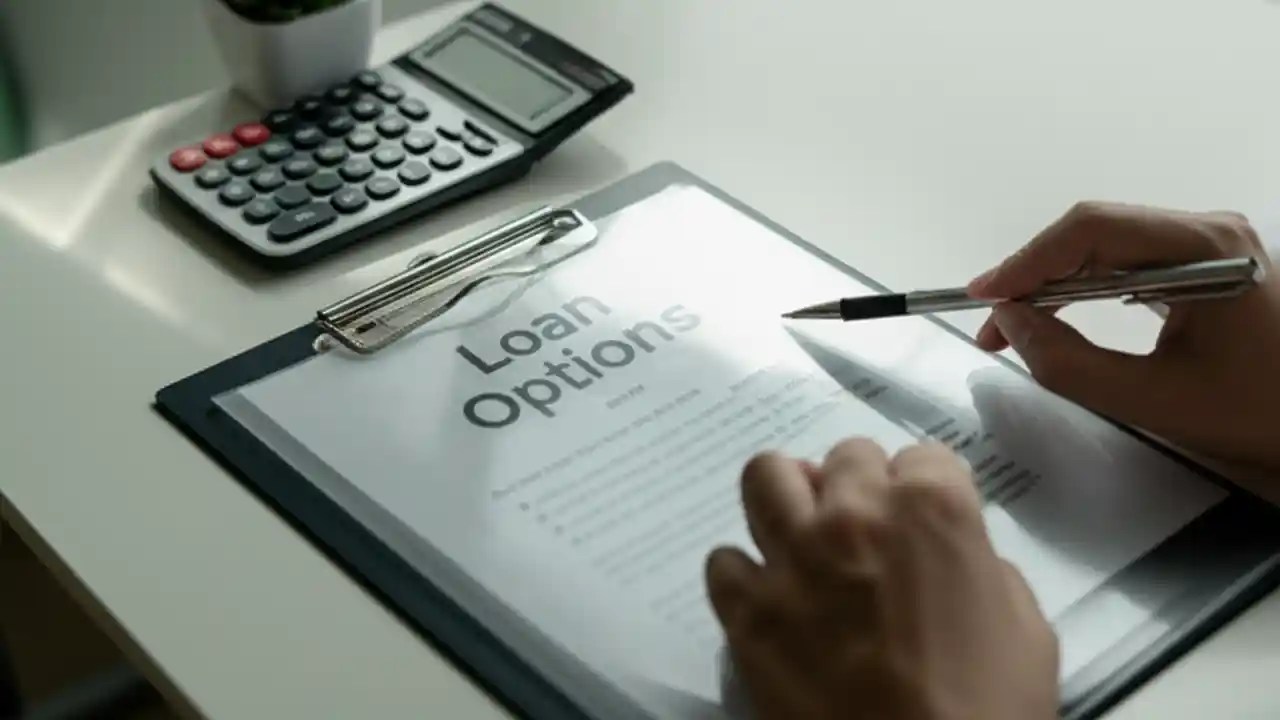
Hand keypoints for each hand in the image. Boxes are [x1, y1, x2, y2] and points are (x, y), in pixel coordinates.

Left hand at [705, 441, 1057, 719]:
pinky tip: (768, 598)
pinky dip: (744, 575)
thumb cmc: (987, 709)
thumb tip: (950, 558)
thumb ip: (980, 567)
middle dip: (858, 486)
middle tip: (867, 530)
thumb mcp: (1024, 628)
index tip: (921, 518)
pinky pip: (724, 562)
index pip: (923, 456)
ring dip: (788, 498)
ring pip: (766, 478)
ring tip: (803, 535)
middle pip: (843, 457)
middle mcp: (854, 517)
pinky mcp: (747, 612)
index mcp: (932, 510)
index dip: (925, 489)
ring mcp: (792, 560)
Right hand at [968, 202, 1279, 471]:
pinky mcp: (1204, 262)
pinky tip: (1056, 313)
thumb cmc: (1255, 415)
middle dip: (1034, 274)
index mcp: (1205, 250)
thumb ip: (1069, 364)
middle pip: (1095, 231)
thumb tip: (1009, 324)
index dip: (1028, 260)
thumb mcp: (1153, 400)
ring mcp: (1208, 243)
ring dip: (1054, 281)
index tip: (984, 297)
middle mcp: (1208, 230)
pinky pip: (1127, 260)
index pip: (1093, 230)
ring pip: (1106, 244)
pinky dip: (1084, 286)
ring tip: (1014, 324)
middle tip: (991, 321)